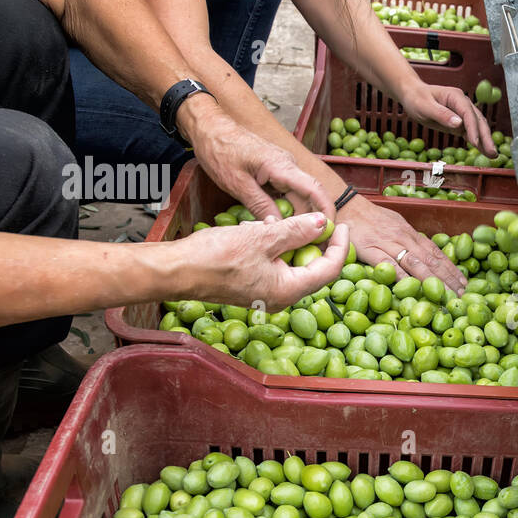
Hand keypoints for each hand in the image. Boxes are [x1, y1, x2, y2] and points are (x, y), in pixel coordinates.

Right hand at [173, 212, 348, 310]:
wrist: (176, 270)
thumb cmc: (215, 256)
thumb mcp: (261, 237)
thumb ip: (296, 231)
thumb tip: (323, 223)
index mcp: (287, 290)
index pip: (329, 270)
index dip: (339, 246)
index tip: (341, 225)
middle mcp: (280, 296)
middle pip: (313, 269)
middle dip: (319, 243)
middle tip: (321, 220)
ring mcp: (265, 292)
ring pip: (293, 265)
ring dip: (295, 242)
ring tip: (290, 220)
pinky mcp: (252, 284)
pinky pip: (275, 265)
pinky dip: (277, 246)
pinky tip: (266, 228)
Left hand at [178, 97, 346, 253]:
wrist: (209, 128)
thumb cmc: (219, 151)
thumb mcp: (237, 184)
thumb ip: (260, 206)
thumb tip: (279, 227)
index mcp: (281, 166)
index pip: (315, 190)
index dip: (326, 211)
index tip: (329, 231)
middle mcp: (288, 166)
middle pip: (309, 197)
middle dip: (310, 220)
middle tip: (306, 244)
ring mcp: (282, 168)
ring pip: (297, 196)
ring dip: (295, 216)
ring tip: (289, 237)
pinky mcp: (274, 171)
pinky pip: (286, 192)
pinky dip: (284, 208)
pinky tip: (276, 222)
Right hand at [339, 195, 466, 294]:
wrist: (346, 206)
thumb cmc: (370, 218)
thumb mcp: (394, 224)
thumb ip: (408, 239)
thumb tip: (423, 253)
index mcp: (410, 233)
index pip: (436, 252)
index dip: (451, 268)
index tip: (464, 282)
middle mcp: (404, 238)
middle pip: (431, 260)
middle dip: (448, 278)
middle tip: (462, 294)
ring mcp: (389, 243)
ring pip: (416, 264)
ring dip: (433, 281)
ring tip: (446, 296)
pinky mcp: (372, 249)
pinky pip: (390, 265)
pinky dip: (402, 278)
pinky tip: (414, 289)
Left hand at [401, 83, 497, 157]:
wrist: (413, 95)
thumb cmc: (417, 99)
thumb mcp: (425, 106)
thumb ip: (441, 114)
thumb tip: (459, 123)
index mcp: (455, 97)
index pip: (468, 113)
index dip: (473, 128)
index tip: (475, 142)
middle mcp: (463, 103)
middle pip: (478, 121)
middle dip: (486, 137)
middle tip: (492, 152)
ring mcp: (463, 113)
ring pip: (478, 127)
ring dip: (486, 141)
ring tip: (493, 155)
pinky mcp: (460, 122)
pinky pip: (471, 132)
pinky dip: (478, 142)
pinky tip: (485, 152)